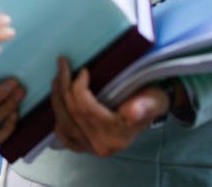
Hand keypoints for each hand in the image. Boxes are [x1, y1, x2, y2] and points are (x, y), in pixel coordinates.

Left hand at [50, 58, 169, 155]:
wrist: (149, 112)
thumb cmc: (149, 102)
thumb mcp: (154, 100)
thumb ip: (146, 106)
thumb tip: (132, 111)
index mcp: (117, 135)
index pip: (87, 110)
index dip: (79, 88)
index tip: (83, 70)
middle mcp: (101, 145)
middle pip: (73, 113)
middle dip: (64, 86)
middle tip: (62, 64)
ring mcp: (90, 148)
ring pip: (64, 122)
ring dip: (57, 98)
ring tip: (57, 78)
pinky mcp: (83, 147)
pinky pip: (63, 135)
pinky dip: (57, 118)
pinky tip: (58, 102)